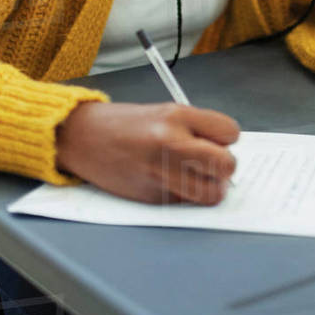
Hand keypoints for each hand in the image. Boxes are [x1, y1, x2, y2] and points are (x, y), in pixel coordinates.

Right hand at [54, 102, 239, 204]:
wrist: (84, 137)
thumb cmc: (123, 124)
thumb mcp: (163, 112)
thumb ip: (195, 128)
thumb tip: (224, 150)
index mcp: (176, 116)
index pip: (230, 133)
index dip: (226, 139)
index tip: (218, 141)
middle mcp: (171, 143)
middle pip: (227, 165)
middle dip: (225, 167)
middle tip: (214, 165)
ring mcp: (162, 172)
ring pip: (212, 193)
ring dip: (211, 188)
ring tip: (198, 179)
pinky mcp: (152, 196)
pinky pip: (187, 203)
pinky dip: (186, 196)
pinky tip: (171, 182)